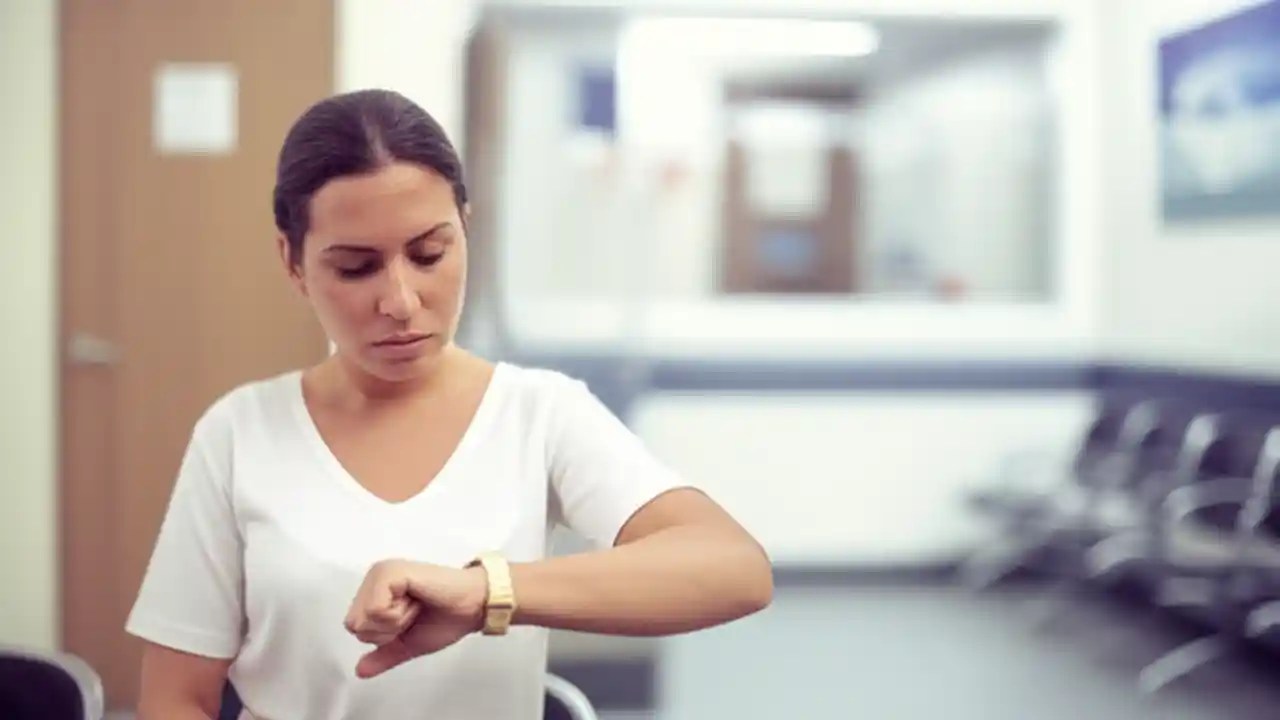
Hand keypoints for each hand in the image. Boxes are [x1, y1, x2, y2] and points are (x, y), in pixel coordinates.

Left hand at [344, 559, 487, 678]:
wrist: (472, 606)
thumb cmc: (445, 619)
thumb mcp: (408, 644)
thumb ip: (384, 655)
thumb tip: (359, 671)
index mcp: (375, 591)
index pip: (355, 627)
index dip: (383, 635)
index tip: (410, 619)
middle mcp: (374, 577)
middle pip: (355, 624)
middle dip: (387, 630)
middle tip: (413, 613)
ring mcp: (381, 572)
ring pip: (365, 618)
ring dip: (395, 621)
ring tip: (416, 606)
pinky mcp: (391, 572)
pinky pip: (377, 610)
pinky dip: (398, 615)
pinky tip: (416, 601)